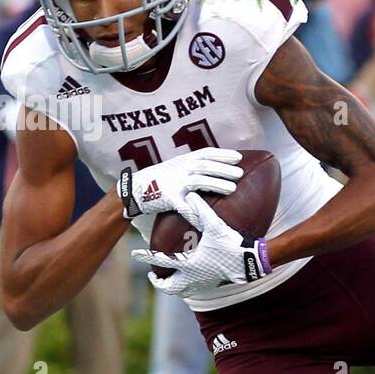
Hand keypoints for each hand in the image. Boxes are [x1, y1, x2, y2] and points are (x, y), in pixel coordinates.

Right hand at [118, 147, 242, 222]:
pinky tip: (206, 220)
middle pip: (206, 166)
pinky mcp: (169, 198)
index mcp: (184, 160)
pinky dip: (196, 214)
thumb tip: (218, 166)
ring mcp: (175, 182)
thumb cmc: (161, 178)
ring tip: (233, 188)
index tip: (238, 157)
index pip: (206, 153)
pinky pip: (185, 206)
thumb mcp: (177, 166)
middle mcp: (180, 168)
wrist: (135, 188)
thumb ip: (195, 165)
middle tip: (240, 173)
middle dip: (224, 169)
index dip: (223, 154)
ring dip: (217, 185)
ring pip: (200, 181)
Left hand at [131, 193, 272, 296]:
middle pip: (168, 286)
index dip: (145, 256)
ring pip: (180, 292)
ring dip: (171, 287)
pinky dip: (186, 288)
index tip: (134, 253)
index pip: (161, 261)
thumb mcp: (214, 225)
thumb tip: (190, 194)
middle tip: (152, 275)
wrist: (248, 262)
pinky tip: (188, 281)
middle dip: (158, 282)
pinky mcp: (212, 285)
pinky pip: (193, 291)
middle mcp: (192, 277)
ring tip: (167, 282)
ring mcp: (202, 283)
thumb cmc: (230, 244)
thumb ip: (201, 209)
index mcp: (188, 264)